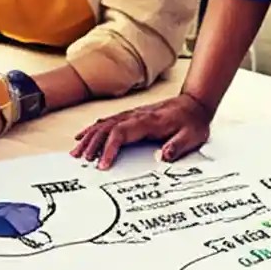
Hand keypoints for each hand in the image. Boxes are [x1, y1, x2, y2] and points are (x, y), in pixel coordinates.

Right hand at [71, 94, 211, 169]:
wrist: (195, 104)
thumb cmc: (193, 122)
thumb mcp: (191, 137)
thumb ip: (177, 147)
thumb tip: (163, 157)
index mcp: (148, 121)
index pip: (121, 133)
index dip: (109, 148)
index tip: (102, 165)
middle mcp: (136, 116)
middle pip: (107, 128)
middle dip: (92, 144)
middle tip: (81, 159)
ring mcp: (132, 115)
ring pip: (104, 124)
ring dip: (89, 137)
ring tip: (76, 152)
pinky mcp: (131, 116)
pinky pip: (108, 121)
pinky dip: (93, 129)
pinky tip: (83, 135)